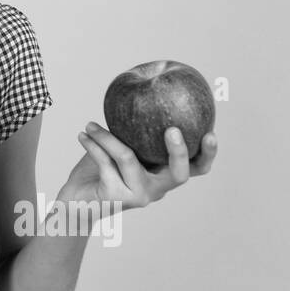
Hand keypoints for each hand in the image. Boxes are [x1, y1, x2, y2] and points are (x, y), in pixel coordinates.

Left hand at [60, 123, 217, 210]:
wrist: (78, 202)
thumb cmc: (101, 170)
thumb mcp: (122, 146)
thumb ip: (134, 129)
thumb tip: (141, 88)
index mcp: (164, 174)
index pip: (196, 167)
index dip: (207, 154)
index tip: (211, 133)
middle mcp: (157, 188)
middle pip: (179, 174)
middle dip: (179, 151)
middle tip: (173, 129)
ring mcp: (139, 195)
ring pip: (129, 158)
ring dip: (106, 137)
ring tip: (90, 124)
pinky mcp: (117, 198)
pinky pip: (105, 163)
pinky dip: (92, 145)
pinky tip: (83, 135)